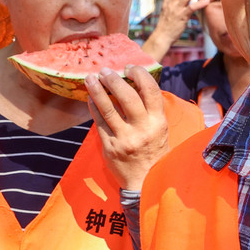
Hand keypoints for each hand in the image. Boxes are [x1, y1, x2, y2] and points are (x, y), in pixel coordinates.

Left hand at [86, 66, 169, 191]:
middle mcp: (142, 129)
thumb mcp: (160, 129)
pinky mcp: (110, 147)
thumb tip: (133, 82)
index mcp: (158, 122)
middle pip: (126, 96)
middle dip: (114, 79)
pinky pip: (98, 122)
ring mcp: (124, 138)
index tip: (129, 67)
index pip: (150, 90)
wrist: (145, 182)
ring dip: (97, 89)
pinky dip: (93, 107)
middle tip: (105, 71)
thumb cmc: (153, 151)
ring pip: (108, 107)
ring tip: (90, 78)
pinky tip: (90, 97)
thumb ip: (149, 109)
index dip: (139, 74)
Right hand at [142, 0, 211, 60]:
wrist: (162, 37)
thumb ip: (173, 4)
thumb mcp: (167, 12)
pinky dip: (200, 3)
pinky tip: (207, 1)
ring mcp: (176, 10)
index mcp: (167, 1)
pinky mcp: (182, 17)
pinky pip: (192, 8)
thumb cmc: (166, 26)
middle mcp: (171, 4)